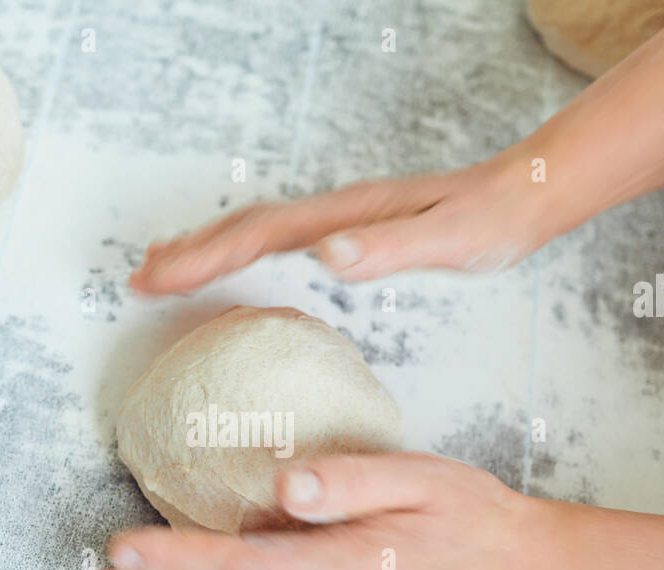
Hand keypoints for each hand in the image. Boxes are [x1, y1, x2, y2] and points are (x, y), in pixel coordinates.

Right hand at [129, 154, 555, 293]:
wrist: (522, 195)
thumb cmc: (489, 222)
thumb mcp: (449, 241)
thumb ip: (391, 249)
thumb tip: (327, 253)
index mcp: (345, 218)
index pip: (259, 236)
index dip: (205, 258)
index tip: (159, 277)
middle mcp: (334, 214)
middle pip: (244, 228)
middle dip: (190, 254)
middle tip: (141, 280)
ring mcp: (340, 220)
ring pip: (257, 231)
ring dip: (208, 249)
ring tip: (165, 269)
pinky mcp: (352, 231)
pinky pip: (282, 240)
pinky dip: (244, 251)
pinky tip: (238, 265)